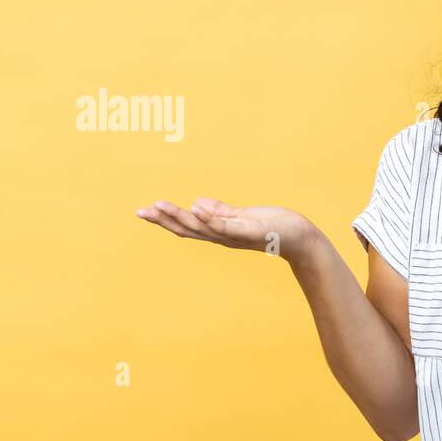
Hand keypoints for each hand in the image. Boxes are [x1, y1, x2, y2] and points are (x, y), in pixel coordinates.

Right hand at [136, 198, 319, 263]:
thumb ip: (220, 211)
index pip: (188, 226)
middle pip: (189, 229)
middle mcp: (224, 237)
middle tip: (141, 212)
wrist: (300, 237)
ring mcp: (236, 236)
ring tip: (159, 206)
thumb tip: (196, 203)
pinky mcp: (251, 231)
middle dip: (164, 220)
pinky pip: (227, 225)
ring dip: (180, 216)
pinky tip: (195, 208)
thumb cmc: (273, 227)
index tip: (145, 211)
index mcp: (220, 232)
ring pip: (202, 227)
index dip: (166, 219)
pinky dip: (210, 218)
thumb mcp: (243, 217)